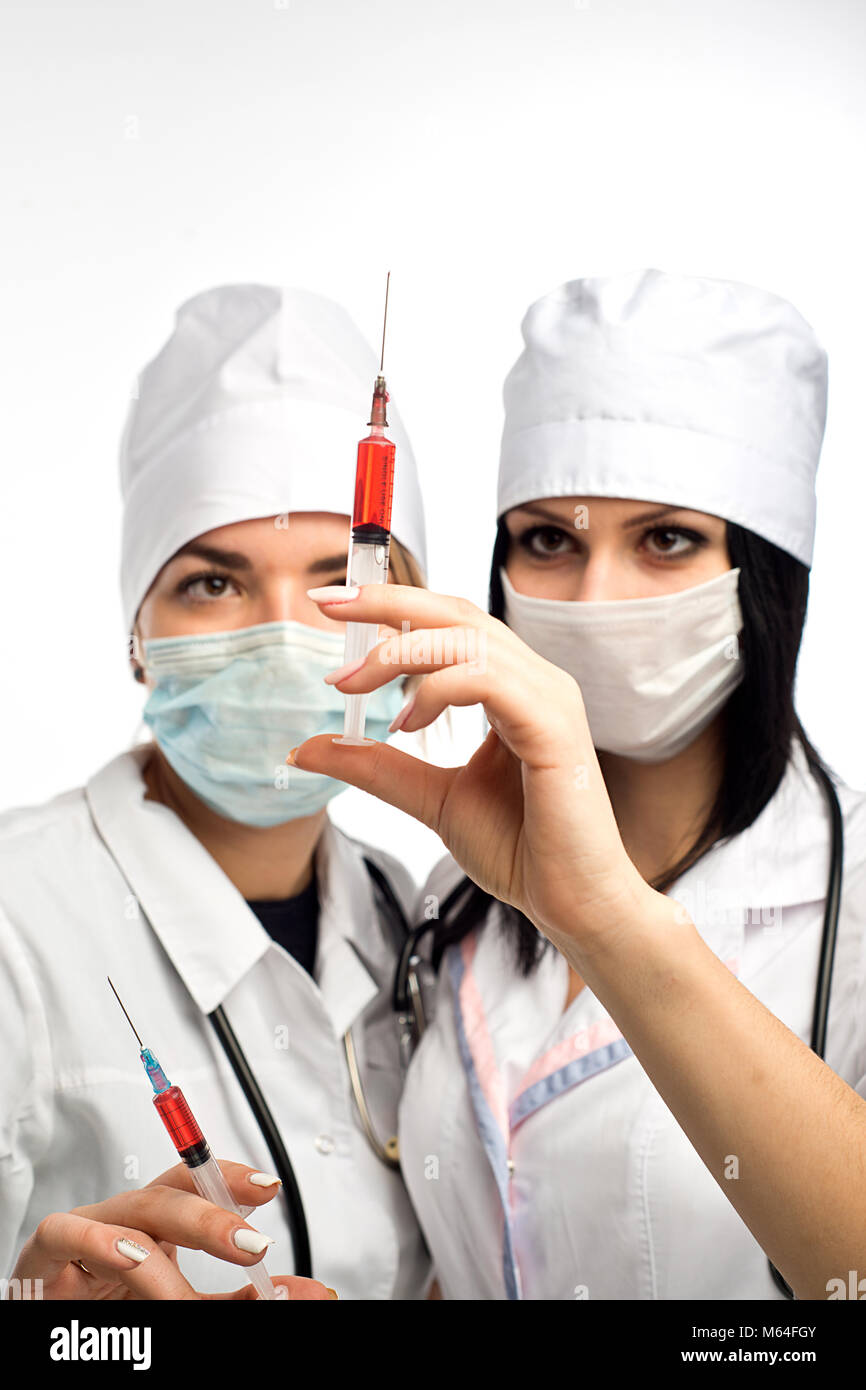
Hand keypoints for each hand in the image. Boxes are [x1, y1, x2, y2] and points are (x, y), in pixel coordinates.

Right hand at [8, 1160, 335, 1300]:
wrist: (53, 1329)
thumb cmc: (116, 1310)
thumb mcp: (187, 1303)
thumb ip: (244, 1299)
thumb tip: (312, 1296)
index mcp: (159, 1224)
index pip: (198, 1183)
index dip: (232, 1179)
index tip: (269, 1189)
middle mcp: (126, 1218)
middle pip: (170, 1194)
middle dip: (214, 1213)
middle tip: (254, 1241)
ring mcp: (87, 1230)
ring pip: (130, 1215)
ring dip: (169, 1246)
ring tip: (197, 1279)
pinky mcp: (47, 1253)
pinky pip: (68, 1232)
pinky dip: (98, 1241)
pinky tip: (132, 1255)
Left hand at [290, 584, 660, 961]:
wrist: (572, 903)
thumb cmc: (520, 849)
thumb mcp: (430, 797)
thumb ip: (377, 767)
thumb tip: (307, 747)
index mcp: (512, 688)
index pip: (449, 624)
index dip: (392, 606)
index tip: (331, 607)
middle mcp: (535, 681)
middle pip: (457, 613)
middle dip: (387, 600)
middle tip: (326, 605)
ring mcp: (549, 698)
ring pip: (467, 639)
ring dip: (399, 652)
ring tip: (352, 685)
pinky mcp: (554, 726)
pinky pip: (488, 678)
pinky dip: (438, 688)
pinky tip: (405, 721)